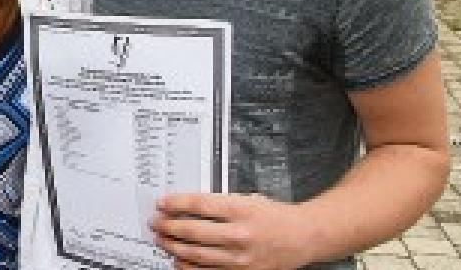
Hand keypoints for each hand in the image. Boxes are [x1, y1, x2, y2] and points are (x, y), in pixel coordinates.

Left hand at [151, 192, 315, 269]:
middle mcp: (240, 234)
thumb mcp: (247, 199)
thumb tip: (185, 206)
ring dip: (174, 247)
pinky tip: (178, 261)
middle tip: (156, 223)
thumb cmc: (275, 216)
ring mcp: (241, 258)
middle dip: (169, 226)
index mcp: (241, 209)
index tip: (162, 203)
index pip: (199, 204)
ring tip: (162, 240)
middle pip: (193, 231)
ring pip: (197, 254)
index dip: (175, 203)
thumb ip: (219, 203)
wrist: (304, 237)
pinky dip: (189, 267)